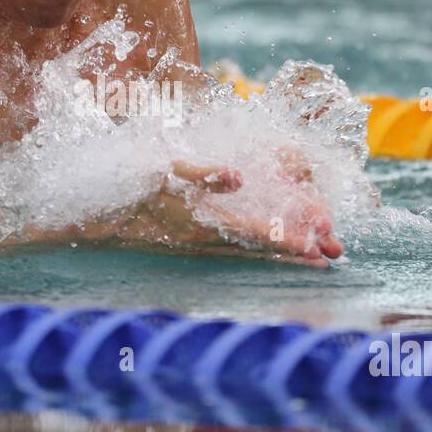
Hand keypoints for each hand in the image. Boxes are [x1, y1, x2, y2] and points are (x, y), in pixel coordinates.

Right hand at [125, 159, 343, 267]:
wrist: (105, 215)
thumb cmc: (138, 186)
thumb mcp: (170, 171)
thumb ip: (205, 173)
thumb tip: (238, 176)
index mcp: (204, 223)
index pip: (254, 234)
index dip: (284, 240)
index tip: (312, 247)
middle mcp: (205, 242)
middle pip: (258, 250)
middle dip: (292, 254)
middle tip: (326, 259)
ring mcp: (199, 247)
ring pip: (248, 254)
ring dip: (279, 256)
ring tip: (310, 260)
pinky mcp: (195, 247)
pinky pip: (234, 252)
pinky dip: (258, 253)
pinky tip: (270, 253)